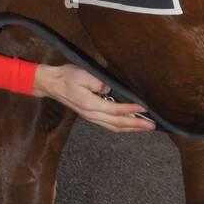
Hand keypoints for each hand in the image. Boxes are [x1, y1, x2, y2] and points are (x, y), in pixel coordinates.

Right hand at [32, 64, 155, 131]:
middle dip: (136, 125)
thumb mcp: (83, 74)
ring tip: (144, 128)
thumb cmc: (67, 77)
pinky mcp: (91, 116)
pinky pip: (109, 125)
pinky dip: (122, 127)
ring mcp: (91, 117)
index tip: (144, 108)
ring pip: (114, 127)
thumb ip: (98, 83)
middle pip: (117, 124)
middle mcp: (91, 114)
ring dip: (130, 128)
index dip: (130, 110)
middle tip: (151, 125)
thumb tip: (110, 90)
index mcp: (90, 104)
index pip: (115, 110)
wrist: (52, 83)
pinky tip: (129, 125)